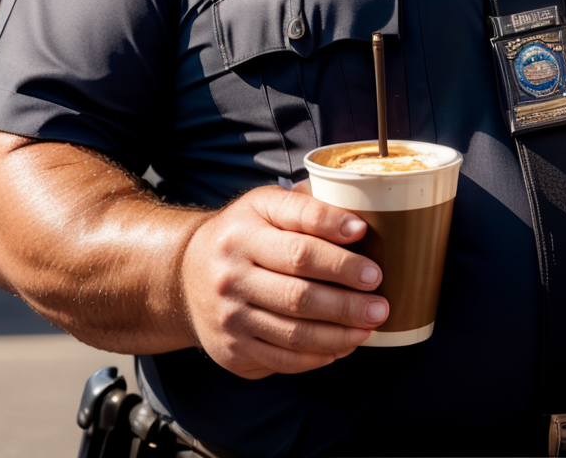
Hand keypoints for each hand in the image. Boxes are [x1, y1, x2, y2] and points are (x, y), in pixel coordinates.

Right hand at [180, 183, 386, 377]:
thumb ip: (307, 206)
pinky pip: (283, 359)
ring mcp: (230, 317)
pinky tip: (344, 344)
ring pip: (294, 332)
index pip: (297, 239)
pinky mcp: (232, 350)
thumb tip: (356, 221)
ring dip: (340, 332)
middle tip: (380, 301)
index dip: (335, 240)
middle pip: (299, 292)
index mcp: (243, 232)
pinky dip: (319, 355)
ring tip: (371, 324)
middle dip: (347, 300)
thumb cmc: (241, 234)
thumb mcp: (265, 206)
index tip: (365, 236)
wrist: (185, 275)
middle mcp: (231, 275)